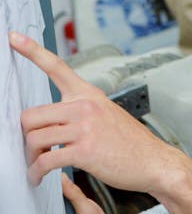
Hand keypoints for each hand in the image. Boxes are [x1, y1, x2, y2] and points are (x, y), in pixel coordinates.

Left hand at [10, 31, 191, 213]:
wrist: (155, 162)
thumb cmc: (132, 144)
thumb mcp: (108, 116)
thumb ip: (79, 113)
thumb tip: (50, 124)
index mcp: (89, 96)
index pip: (57, 67)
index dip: (31, 51)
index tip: (14, 38)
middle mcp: (85, 107)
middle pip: (31, 115)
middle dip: (25, 135)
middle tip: (31, 149)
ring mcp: (85, 128)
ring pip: (34, 138)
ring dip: (30, 156)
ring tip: (36, 165)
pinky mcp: (84, 151)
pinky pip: (46, 160)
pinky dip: (37, 171)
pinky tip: (39, 176)